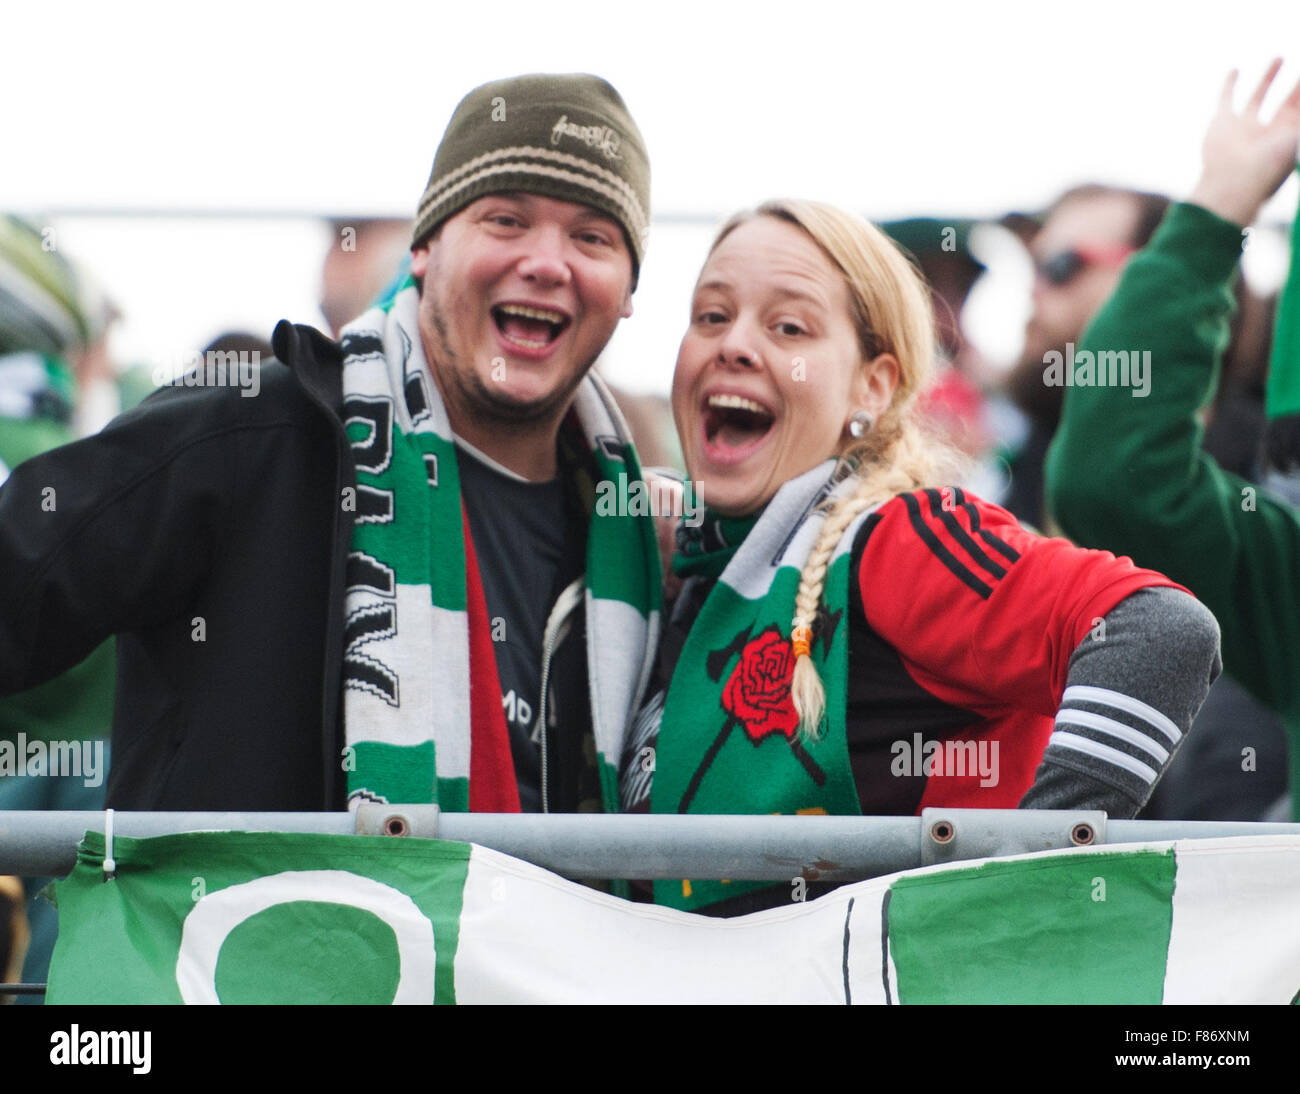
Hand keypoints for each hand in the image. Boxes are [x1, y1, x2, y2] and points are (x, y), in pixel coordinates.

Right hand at [1189, 60, 1299, 226]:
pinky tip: (1235, 71)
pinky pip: (1226, 99)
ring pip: (1259, 96)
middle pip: (1288, 101)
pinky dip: (1229, 85)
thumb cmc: (1271, 165)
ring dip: (1270, 77)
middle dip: (1298, 85)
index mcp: (1290, 136)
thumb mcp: (1298, 137)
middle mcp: (1268, 131)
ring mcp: (1244, 127)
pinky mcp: (1222, 123)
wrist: (1233, 183)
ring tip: (1280, 58)